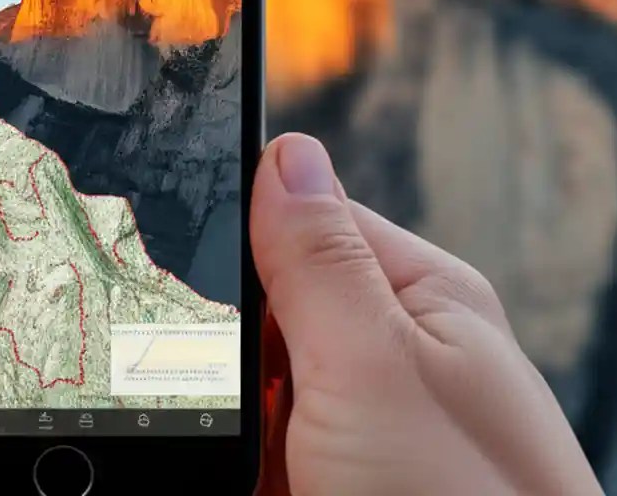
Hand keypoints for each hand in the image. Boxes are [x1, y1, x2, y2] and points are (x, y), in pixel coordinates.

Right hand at [251, 133, 603, 494]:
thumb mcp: (375, 364)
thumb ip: (322, 258)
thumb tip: (286, 153)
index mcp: (418, 296)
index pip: (305, 219)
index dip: (239, 246)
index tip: (198, 283)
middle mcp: (391, 352)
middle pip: (265, 313)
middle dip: (232, 353)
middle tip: (249, 399)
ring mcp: (359, 424)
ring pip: (250, 392)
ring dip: (233, 419)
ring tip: (269, 459)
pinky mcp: (331, 478)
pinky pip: (258, 450)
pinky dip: (244, 465)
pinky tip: (264, 484)